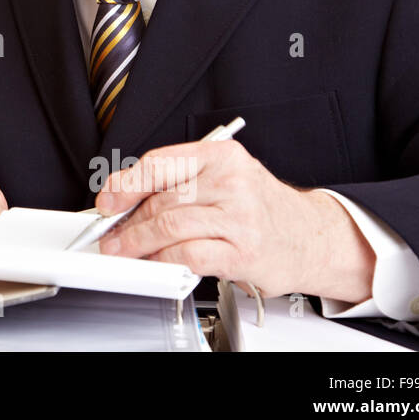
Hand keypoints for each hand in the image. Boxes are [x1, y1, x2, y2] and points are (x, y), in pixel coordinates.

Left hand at [94, 140, 374, 300]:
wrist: (312, 238)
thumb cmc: (261, 208)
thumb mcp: (224, 179)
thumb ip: (179, 183)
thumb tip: (125, 200)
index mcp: (221, 155)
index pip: (159, 164)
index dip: (125, 184)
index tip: (106, 202)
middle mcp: (231, 181)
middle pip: (161, 199)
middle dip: (127, 222)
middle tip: (110, 236)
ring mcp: (239, 216)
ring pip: (170, 226)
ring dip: (138, 243)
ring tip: (124, 251)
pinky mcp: (243, 251)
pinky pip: (189, 254)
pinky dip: (164, 261)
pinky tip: (156, 263)